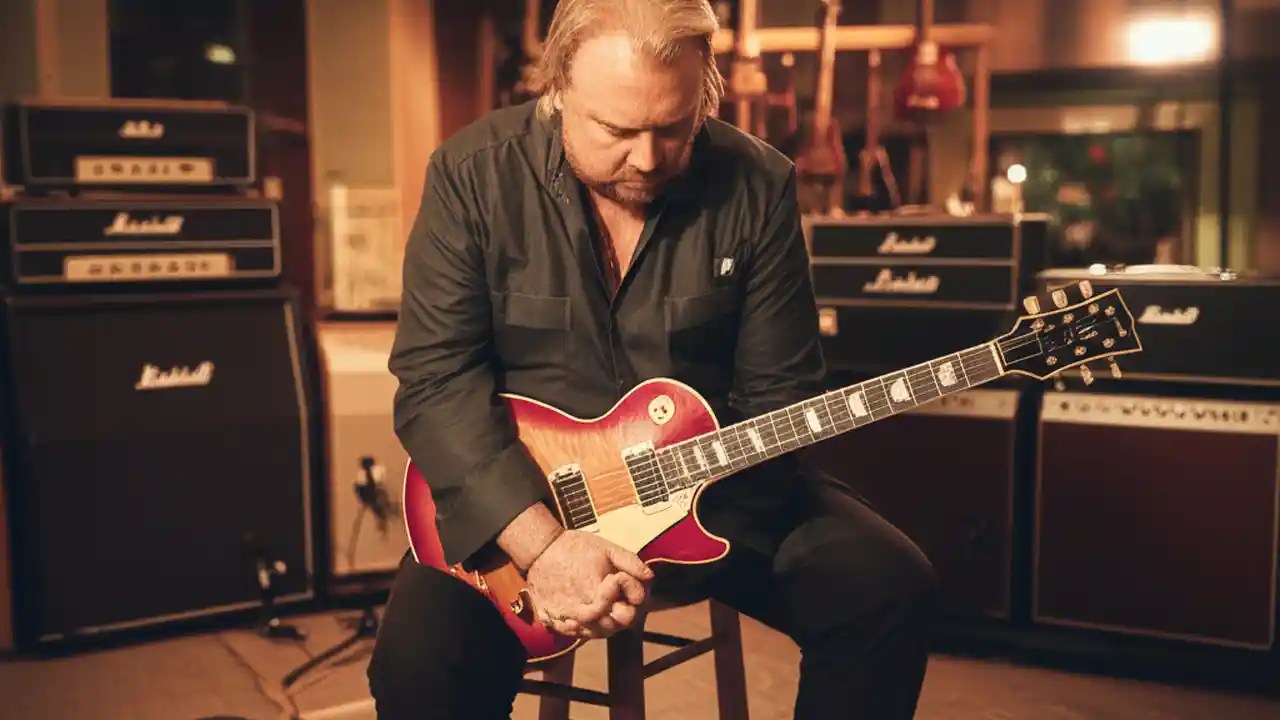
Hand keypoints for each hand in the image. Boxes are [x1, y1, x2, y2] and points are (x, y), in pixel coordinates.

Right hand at [525, 530, 652, 638]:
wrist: (539, 550)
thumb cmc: (574, 547)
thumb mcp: (607, 548)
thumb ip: (631, 562)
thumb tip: (649, 577)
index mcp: (598, 594)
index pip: (629, 611)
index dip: (632, 594)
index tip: (621, 578)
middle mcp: (583, 613)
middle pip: (615, 627)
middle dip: (622, 611)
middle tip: (618, 594)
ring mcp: (566, 621)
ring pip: (596, 633)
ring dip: (606, 620)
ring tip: (605, 602)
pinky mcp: (554, 623)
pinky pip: (576, 633)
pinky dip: (587, 626)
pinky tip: (589, 612)